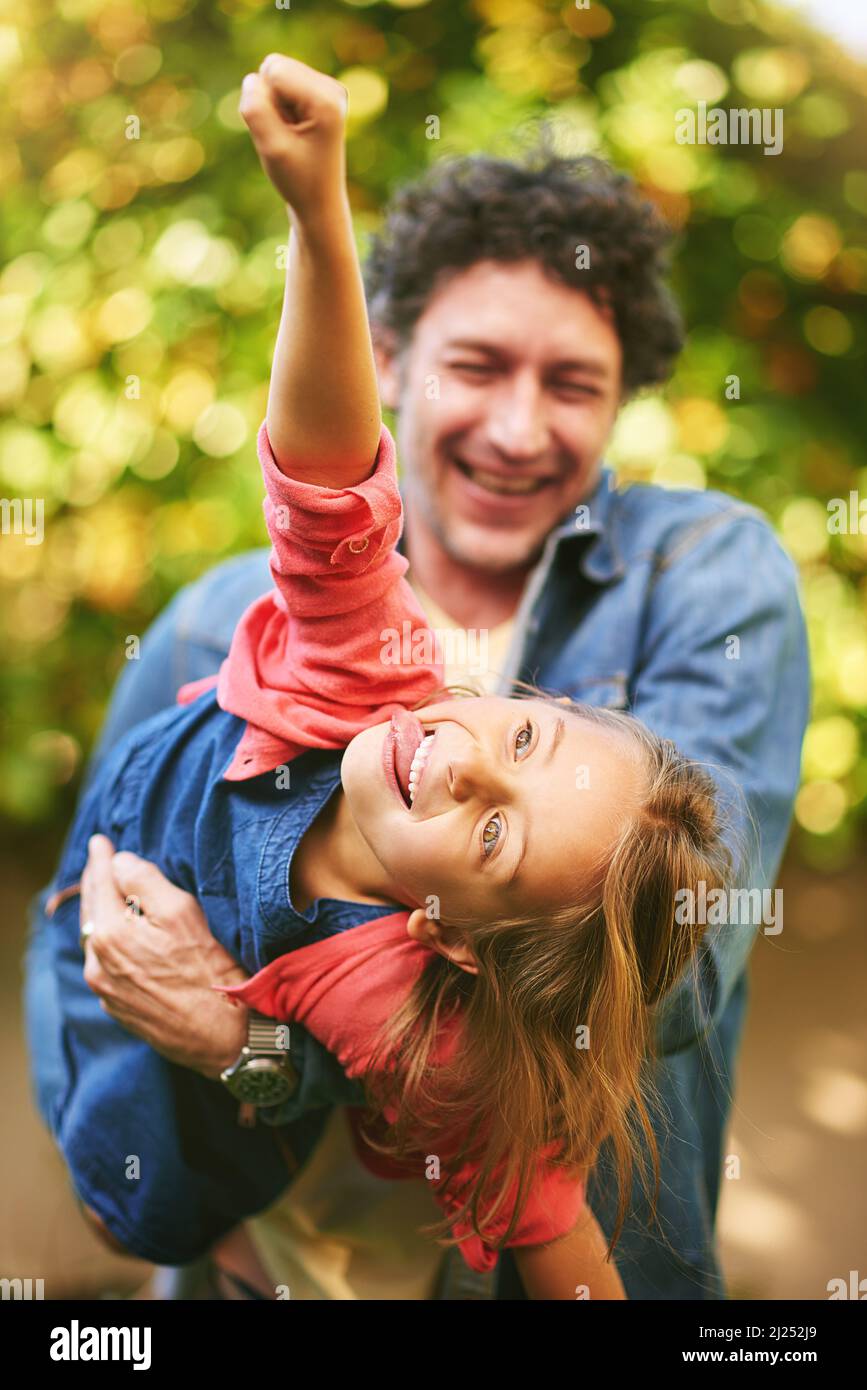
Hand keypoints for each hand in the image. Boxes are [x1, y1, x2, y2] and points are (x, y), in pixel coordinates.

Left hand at [80, 835, 248, 1080]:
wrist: (224, 1036)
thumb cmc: (210, 971)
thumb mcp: (183, 912)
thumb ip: (145, 881)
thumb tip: (119, 862)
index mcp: (111, 934)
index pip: (99, 882)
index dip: (100, 858)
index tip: (100, 840)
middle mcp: (100, 964)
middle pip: (91, 912)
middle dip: (95, 883)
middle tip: (100, 862)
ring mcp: (107, 990)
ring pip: (95, 941)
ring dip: (99, 915)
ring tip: (106, 896)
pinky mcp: (119, 1009)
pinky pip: (105, 967)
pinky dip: (109, 945)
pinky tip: (121, 940)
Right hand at [239, 53, 348, 224]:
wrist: (320, 202)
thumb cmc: (298, 179)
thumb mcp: (271, 148)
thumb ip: (256, 109)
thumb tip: (253, 79)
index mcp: (326, 99)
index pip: (273, 71)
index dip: (265, 102)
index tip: (282, 133)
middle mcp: (332, 87)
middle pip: (275, 66)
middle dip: (269, 100)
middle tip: (286, 134)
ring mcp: (328, 89)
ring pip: (276, 74)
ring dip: (273, 105)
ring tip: (290, 134)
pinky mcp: (321, 94)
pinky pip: (282, 84)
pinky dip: (280, 107)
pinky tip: (294, 130)